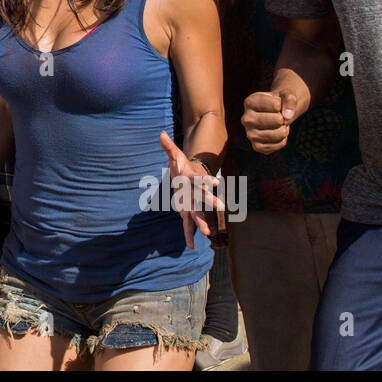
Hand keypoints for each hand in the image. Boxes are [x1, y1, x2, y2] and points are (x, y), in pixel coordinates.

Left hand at [159, 132, 223, 249]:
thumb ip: (168, 147)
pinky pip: (187, 225)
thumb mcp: (175, 156)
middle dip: (211, 202)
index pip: (200, 179)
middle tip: (221, 208)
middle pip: (203, 198)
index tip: (216, 184)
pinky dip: (189, 235)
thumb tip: (160, 134)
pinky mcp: (186, 212)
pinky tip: (192, 247)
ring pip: (198, 214)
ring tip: (208, 233)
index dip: (207, 181)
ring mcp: (192, 203)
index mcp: (192, 179)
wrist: (187, 177)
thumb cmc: (182, 166)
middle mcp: (195, 193)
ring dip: (202, 223)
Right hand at [242, 88, 298, 153]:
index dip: (283, 105)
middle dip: (284, 119)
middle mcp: (246, 119)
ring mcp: (250, 133)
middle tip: (280, 117)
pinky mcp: (256, 146)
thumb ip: (290, 99)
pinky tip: (279, 135)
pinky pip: (274, 147)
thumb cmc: (279, 102)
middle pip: (277, 120)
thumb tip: (288, 117)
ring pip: (276, 135)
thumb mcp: (286, 94)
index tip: (278, 104)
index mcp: (250, 102)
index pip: (276, 105)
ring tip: (281, 126)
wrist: (276, 114)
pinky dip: (281, 141)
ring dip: (284, 131)